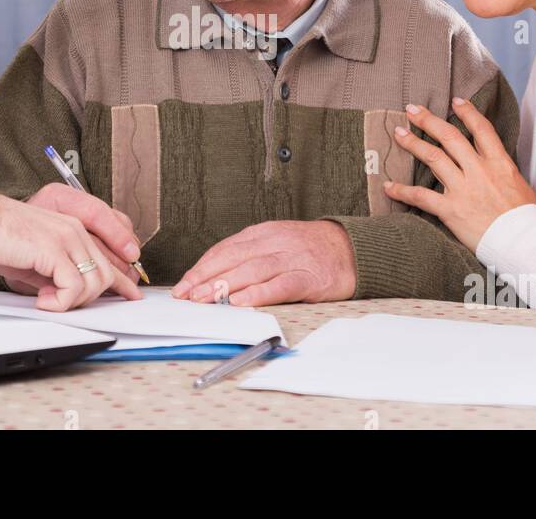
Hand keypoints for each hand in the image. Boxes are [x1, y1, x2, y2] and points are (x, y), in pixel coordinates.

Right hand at [0, 188, 141, 310]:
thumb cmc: (0, 237)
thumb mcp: (37, 257)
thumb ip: (58, 271)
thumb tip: (67, 295)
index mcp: (74, 229)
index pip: (110, 257)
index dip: (122, 282)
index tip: (129, 296)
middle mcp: (76, 231)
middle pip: (107, 274)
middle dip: (90, 298)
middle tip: (63, 304)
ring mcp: (67, 238)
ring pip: (95, 283)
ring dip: (73, 301)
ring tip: (49, 300)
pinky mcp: (53, 249)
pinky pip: (73, 287)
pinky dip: (60, 302)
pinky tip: (43, 300)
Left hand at [171, 220, 355, 306]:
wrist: (352, 249)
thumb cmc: (309, 250)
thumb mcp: (276, 243)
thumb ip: (249, 256)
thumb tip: (213, 279)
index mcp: (263, 233)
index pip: (225, 249)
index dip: (201, 268)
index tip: (183, 285)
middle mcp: (275, 242)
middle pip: (233, 258)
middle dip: (206, 278)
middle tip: (186, 295)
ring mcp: (293, 258)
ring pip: (253, 270)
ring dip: (225, 286)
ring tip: (205, 300)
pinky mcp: (310, 277)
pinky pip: (280, 285)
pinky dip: (259, 294)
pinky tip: (242, 302)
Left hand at [383, 97, 535, 251]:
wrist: (525, 244)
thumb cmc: (530, 221)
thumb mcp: (528, 189)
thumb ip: (511, 177)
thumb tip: (509, 175)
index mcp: (500, 163)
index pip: (481, 129)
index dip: (467, 112)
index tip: (455, 101)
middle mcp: (479, 171)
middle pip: (450, 137)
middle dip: (429, 120)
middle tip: (412, 110)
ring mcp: (463, 189)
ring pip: (433, 157)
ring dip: (413, 143)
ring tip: (399, 133)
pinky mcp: (451, 209)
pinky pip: (420, 196)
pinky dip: (402, 191)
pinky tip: (388, 186)